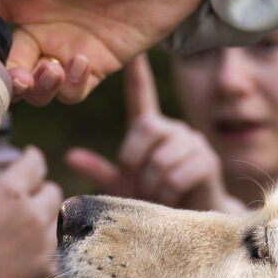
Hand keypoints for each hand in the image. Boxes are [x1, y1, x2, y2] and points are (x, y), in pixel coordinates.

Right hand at [0, 0, 210, 104]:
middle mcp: (43, 25)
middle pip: (11, 68)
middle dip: (9, 80)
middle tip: (18, 79)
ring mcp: (71, 47)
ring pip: (39, 87)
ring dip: (39, 88)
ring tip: (50, 70)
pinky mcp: (102, 64)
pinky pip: (74, 91)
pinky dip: (71, 87)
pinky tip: (82, 64)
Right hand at [0, 146, 62, 277]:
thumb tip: (3, 165)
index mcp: (9, 194)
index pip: (36, 163)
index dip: (29, 164)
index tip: (27, 167)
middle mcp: (33, 216)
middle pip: (52, 190)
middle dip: (39, 195)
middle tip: (22, 204)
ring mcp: (46, 244)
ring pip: (62, 218)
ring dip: (48, 220)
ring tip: (27, 230)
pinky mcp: (53, 269)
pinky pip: (64, 248)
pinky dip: (55, 248)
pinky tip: (38, 251)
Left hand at [63, 58, 238, 213]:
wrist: (187, 226)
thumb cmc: (154, 202)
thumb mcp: (122, 186)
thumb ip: (99, 170)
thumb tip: (69, 156)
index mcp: (152, 129)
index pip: (142, 93)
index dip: (137, 73)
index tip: (134, 51)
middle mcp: (174, 128)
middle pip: (147, 129)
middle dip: (136, 162)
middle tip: (140, 185)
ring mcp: (193, 143)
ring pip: (160, 159)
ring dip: (151, 185)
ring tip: (157, 196)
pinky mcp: (208, 162)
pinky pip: (174, 176)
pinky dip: (166, 195)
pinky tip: (172, 201)